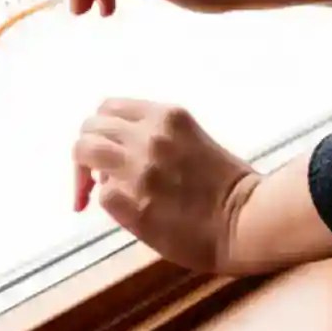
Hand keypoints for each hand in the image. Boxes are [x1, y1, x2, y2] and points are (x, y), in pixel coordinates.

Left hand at [73, 98, 261, 272]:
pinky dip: (107, 203)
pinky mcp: (132, 203)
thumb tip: (113, 158)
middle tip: (93, 176)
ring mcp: (138, 169)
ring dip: (83, 174)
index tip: (105, 151)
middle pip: (89, 127)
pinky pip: (101, 195)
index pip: (108, 108)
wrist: (248, 222)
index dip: (100, 129)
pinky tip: (128, 214)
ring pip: (83, 152)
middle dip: (86, 150)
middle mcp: (148, 136)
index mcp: (166, 117)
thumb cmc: (227, 187)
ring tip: (94, 193)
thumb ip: (154, 138)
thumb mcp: (191, 140)